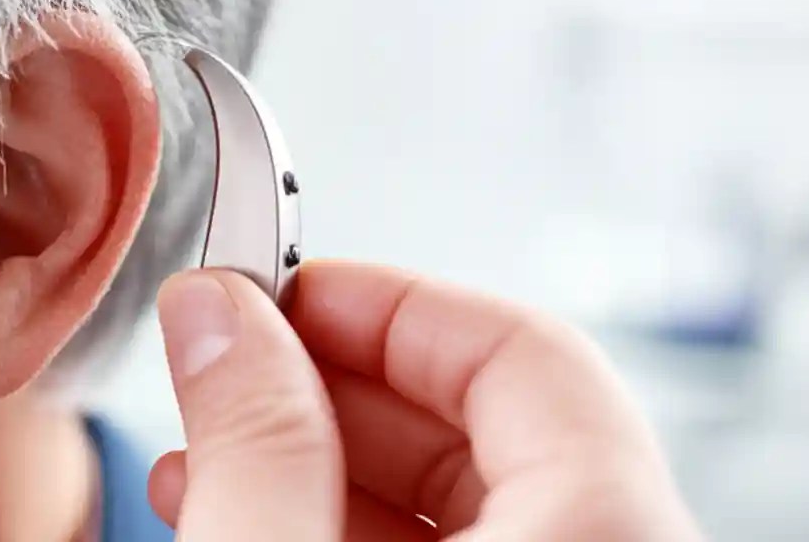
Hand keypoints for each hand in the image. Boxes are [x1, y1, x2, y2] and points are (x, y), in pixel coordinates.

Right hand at [148, 263, 700, 540]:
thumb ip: (259, 443)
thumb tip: (213, 316)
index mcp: (602, 535)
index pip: (518, 349)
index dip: (383, 303)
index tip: (275, 291)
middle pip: (483, 420)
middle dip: (328, 381)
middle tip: (225, 365)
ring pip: (458, 499)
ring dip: (317, 457)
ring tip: (206, 451)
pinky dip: (338, 525)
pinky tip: (239, 513)